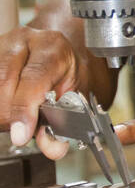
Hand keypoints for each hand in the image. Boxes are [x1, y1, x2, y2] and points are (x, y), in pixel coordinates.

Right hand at [0, 27, 93, 158]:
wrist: (57, 56)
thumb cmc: (65, 76)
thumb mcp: (73, 99)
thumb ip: (61, 126)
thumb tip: (52, 148)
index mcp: (52, 47)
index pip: (34, 78)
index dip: (24, 110)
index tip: (20, 136)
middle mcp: (24, 39)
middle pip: (4, 82)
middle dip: (8, 115)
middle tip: (17, 130)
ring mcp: (1, 44)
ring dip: (0, 111)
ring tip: (12, 118)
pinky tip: (5, 107)